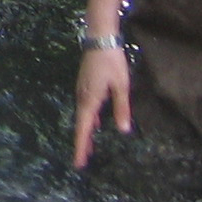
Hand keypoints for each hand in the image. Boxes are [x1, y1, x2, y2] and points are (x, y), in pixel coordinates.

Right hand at [73, 44, 131, 167]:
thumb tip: (123, 130)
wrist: (99, 37)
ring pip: (82, 115)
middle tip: (84, 161)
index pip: (83, 128)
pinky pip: (85, 107)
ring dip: (85, 131)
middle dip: (82, 142)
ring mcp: (82, 89)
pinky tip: (94, 123)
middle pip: (81, 124)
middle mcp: (82, 96)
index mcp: (90, 99)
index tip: (78, 163)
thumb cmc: (111, 61)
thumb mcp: (121, 85)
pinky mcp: (85, 83)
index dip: (81, 146)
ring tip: (90, 147)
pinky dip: (88, 119)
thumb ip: (121, 108)